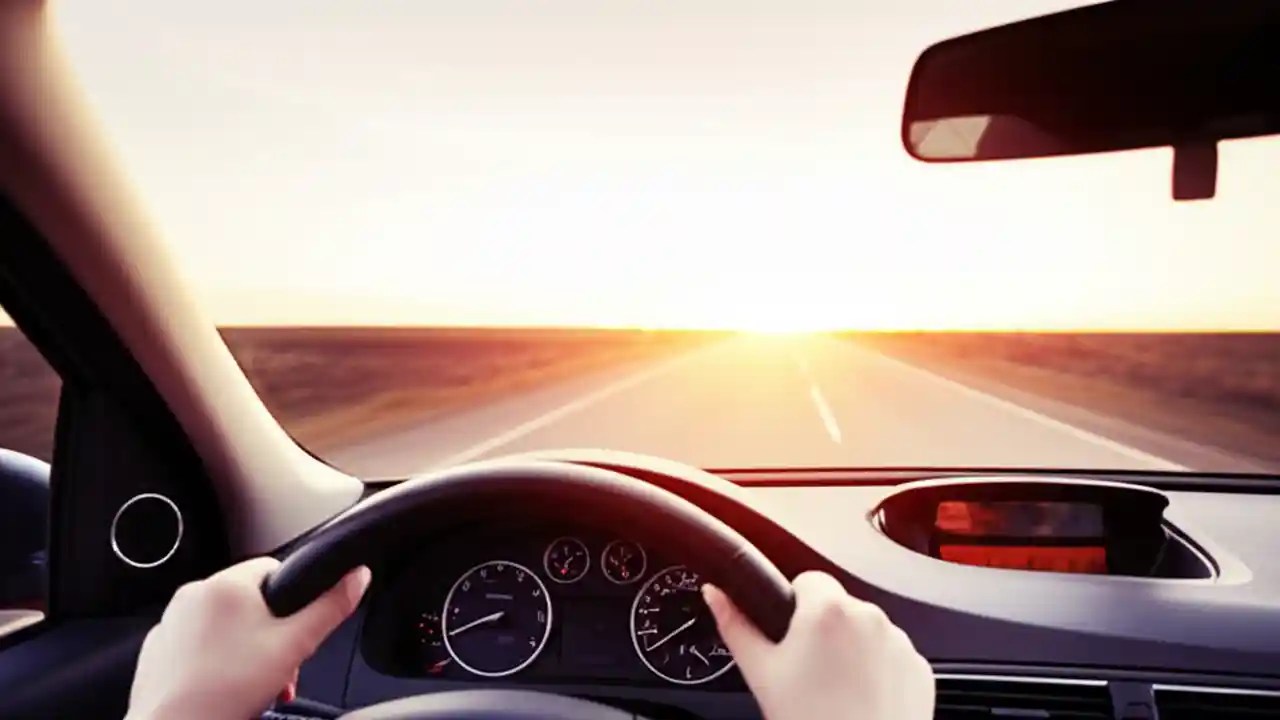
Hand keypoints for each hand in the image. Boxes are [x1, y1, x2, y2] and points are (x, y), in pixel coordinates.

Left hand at [127, 557, 370, 719]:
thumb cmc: (228, 690)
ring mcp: (170, 623)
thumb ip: (330, 607)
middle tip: (278, 668)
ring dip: (243, 649)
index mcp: (226, 584)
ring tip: (252, 685)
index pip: (272, 569)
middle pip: (248, 602)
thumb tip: (358, 575)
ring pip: (222, 625)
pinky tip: (223, 688)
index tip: (293, 631)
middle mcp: (193, 595)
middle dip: (270, 634)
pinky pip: (195, 646)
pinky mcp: (156, 651)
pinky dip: (212, 662)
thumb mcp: (295, 646)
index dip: (291, 600)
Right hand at [703, 571, 933, 719]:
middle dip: (822, 630)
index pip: (807, 580)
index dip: (794, 607)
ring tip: (835, 690)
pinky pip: (892, 657)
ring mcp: (900, 642)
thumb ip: (735, 624)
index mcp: (827, 609)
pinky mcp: (919, 668)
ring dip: (851, 649)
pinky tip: (861, 699)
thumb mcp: (761, 673)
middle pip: (837, 606)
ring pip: (865, 631)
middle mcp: (869, 616)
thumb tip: (715, 593)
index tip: (791, 638)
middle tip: (807, 671)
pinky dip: (878, 671)